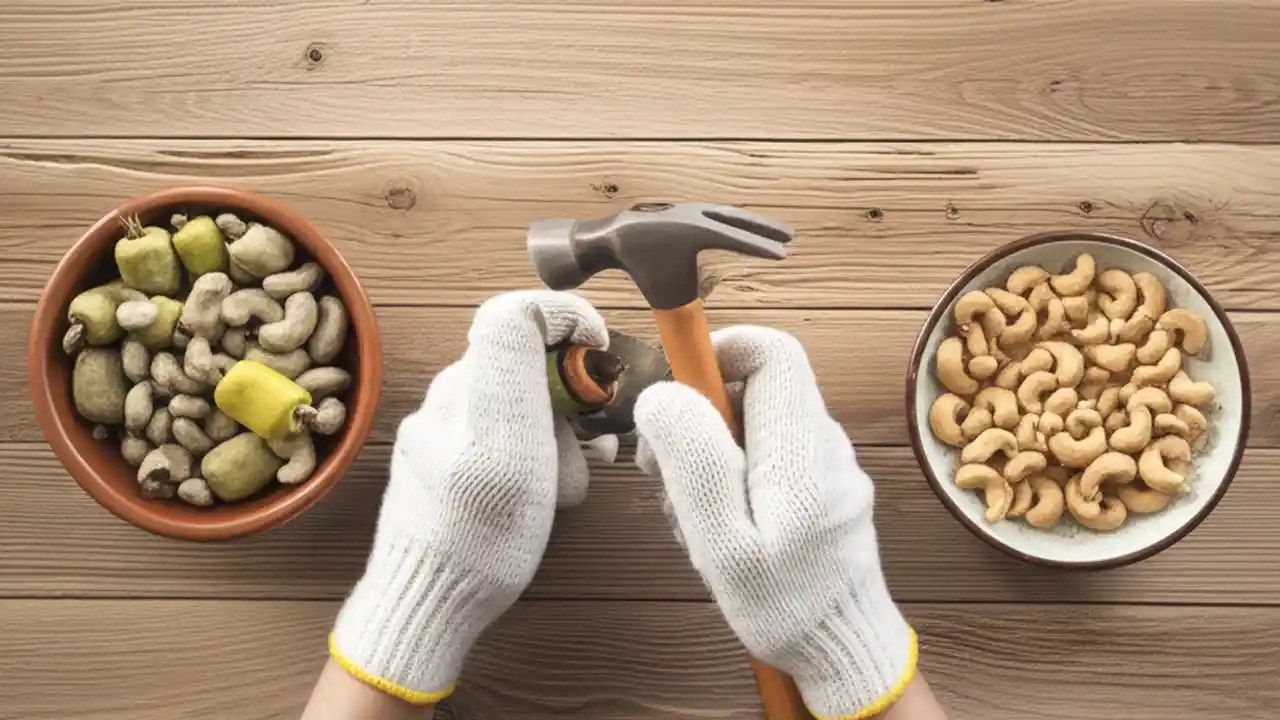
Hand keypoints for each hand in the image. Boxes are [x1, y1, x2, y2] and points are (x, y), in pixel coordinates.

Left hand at [329, 291, 606, 704]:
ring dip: (554, 440)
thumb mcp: (512, 443)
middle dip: (569, 400)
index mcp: (465, 384)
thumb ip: (515, 364)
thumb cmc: (477, 533)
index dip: (568, 320)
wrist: (427, 603)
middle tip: (590, 446)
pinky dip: (531, 460)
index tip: (601, 355)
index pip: (518, 311)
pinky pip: (499, 438)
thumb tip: (535, 310)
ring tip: (563, 488)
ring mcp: (439, 431)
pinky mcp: (439, 462)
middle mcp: (446, 397)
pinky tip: (540, 496)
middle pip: (526, 363)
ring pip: (519, 405)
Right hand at [634, 326, 916, 719]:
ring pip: (754, 423)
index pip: (773, 352)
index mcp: (802, 449)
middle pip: (754, 386)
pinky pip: (768, 455)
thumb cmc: (785, 605)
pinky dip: (734, 478)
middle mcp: (824, 443)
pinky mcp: (822, 485)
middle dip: (698, 418)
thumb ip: (694, 462)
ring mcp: (827, 463)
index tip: (677, 395)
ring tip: (694, 516)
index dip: (719, 353)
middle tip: (665, 473)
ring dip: (710, 456)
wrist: (844, 649)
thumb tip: (663, 393)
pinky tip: (722, 528)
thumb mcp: (724, 543)